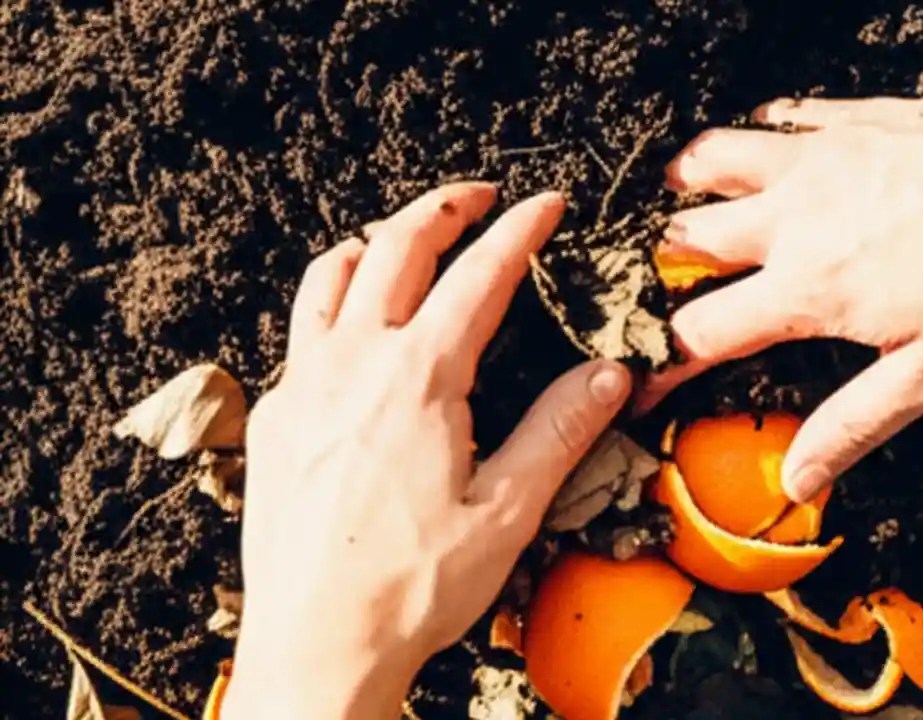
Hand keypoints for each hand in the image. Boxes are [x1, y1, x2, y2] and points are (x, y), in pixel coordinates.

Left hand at [221, 183, 631, 718]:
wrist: (316, 645)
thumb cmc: (412, 587)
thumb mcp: (508, 511)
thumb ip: (560, 430)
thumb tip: (610, 375)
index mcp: (419, 378)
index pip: (480, 275)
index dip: (520, 230)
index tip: (547, 203)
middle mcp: (352, 363)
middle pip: (394, 247)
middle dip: (444, 207)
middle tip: (481, 194)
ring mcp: (303, 386)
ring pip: (329, 275)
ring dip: (373, 240)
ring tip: (404, 237)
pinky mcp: (275, 418)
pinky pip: (300, 330)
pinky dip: (332, 300)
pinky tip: (352, 328)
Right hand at [642, 16, 922, 503]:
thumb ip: (854, 425)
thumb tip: (797, 482)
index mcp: (807, 289)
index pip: (698, 332)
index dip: (661, 365)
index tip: (643, 382)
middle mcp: (793, 218)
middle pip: (684, 240)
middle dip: (661, 269)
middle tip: (665, 286)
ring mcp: (815, 159)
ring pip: (711, 160)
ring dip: (689, 185)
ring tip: (691, 201)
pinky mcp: (846, 120)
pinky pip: (776, 117)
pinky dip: (758, 135)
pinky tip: (772, 146)